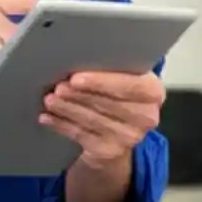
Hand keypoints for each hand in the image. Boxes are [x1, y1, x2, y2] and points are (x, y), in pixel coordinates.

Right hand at [0, 0, 39, 95]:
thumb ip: (7, 38)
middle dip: (23, 52)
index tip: (64, 39)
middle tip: (32, 69)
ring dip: (3, 63)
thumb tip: (47, 46)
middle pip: (16, 27)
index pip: (28, 1)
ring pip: (0, 43)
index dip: (48, 20)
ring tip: (4, 74)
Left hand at [39, 70, 164, 169]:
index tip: (77, 77)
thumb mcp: (124, 73)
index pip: (130, 85)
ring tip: (50, 98)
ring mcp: (129, 137)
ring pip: (92, 119)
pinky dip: (62, 124)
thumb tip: (77, 50)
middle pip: (108, 103)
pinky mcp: (110, 151)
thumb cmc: (119, 91)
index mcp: (153, 91)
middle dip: (79, 94)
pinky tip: (48, 116)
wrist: (120, 129)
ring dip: (67, 108)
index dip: (102, 82)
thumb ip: (113, 62)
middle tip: (58, 86)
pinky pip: (81, 135)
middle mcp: (147, 116)